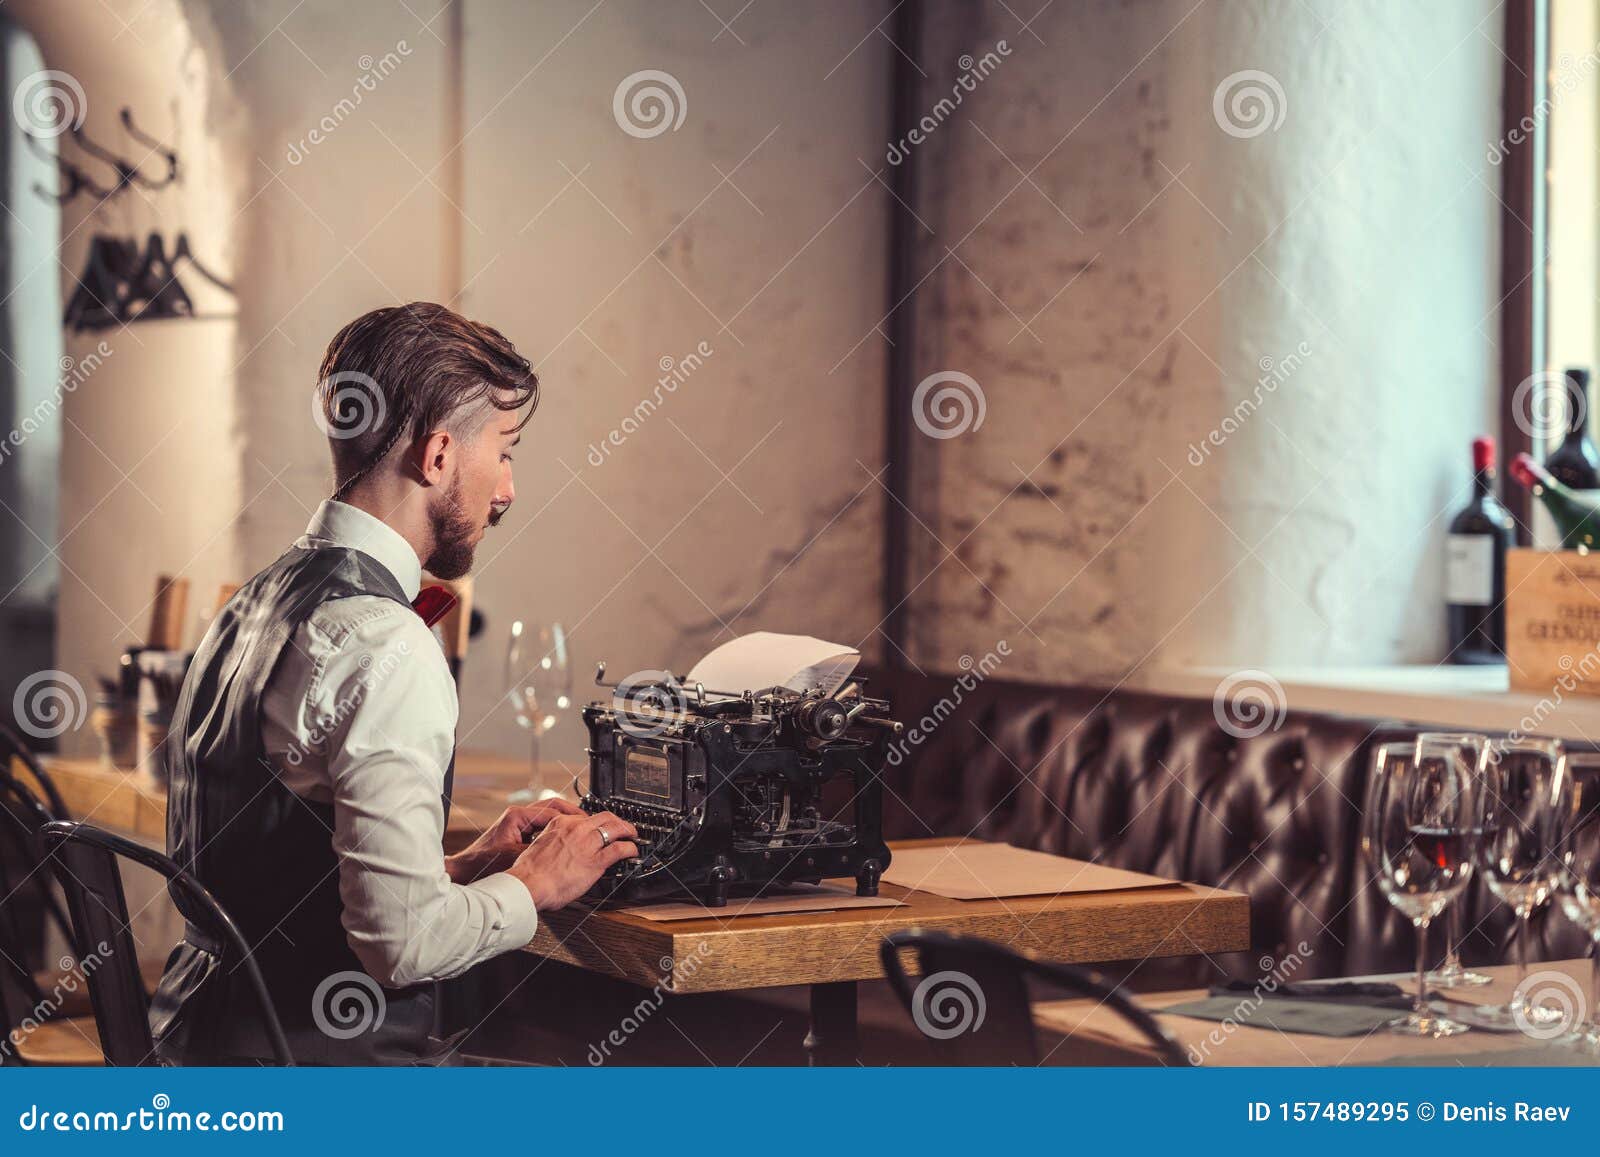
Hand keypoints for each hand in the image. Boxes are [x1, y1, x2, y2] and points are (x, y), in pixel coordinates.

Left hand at [445, 797, 583, 882]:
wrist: (464, 872)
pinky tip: (562, 841)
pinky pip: (541, 826)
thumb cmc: (483, 865)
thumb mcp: (516, 858)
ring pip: (547, 816)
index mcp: (518, 816)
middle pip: (552, 807)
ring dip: (563, 821)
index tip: (585, 823)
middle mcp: (518, 816)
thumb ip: (539, 852)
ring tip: (578, 830)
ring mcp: (517, 823)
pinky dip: (553, 830)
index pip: (553, 809)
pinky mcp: (516, 833)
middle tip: (587, 823)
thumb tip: (562, 852)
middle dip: (571, 813)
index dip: (572, 816)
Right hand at [505, 811, 639, 910]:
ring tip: (633, 836)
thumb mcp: (540, 845)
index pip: (585, 817)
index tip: (599, 828)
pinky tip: (633, 852)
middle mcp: (575, 829)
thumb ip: (554, 842)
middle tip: (623, 827)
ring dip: (628, 830)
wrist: (529, 884)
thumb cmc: (530, 872)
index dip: (596, 823)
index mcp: (560, 823)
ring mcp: (587, 843)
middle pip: (604, 817)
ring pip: (615, 828)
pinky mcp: (595, 861)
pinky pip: (619, 849)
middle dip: (617, 821)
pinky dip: (630, 848)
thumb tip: (562, 848)